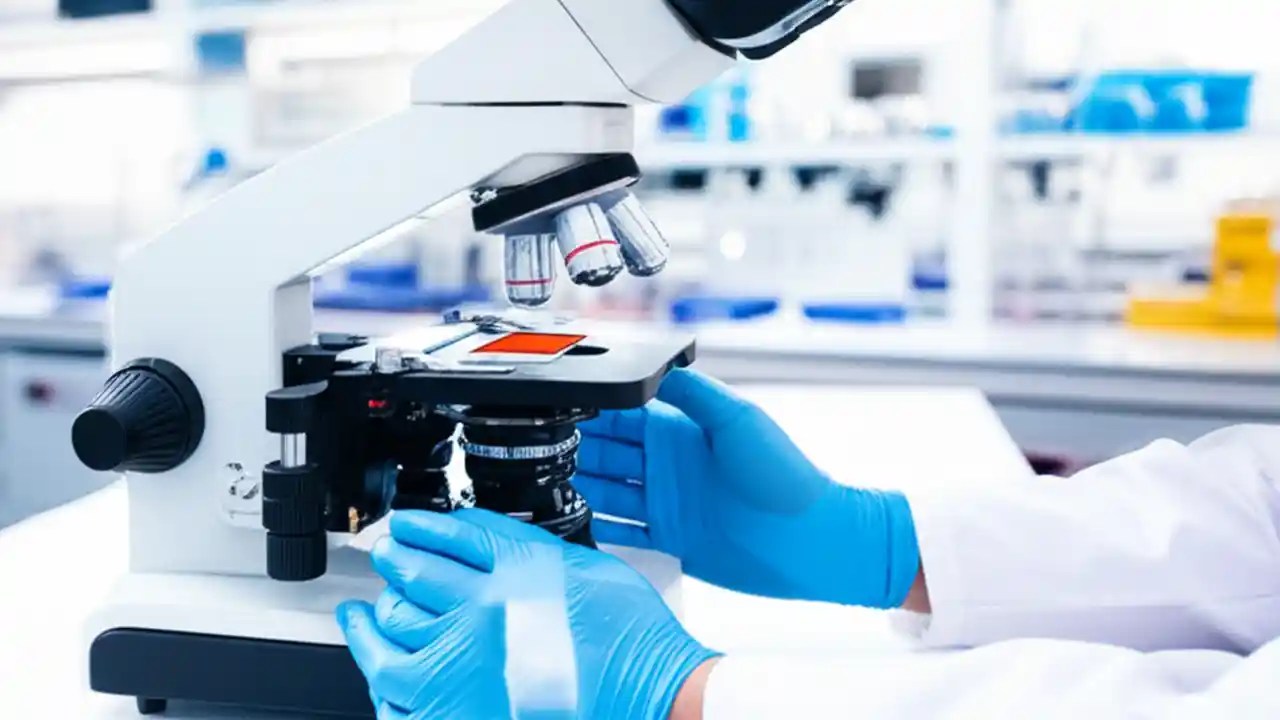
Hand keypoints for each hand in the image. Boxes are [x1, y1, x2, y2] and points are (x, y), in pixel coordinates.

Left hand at [338, 509, 718, 719]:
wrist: (652, 696)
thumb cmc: (629, 636)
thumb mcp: (579, 564)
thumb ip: (521, 546)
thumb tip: (474, 532)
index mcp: (507, 579)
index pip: (439, 542)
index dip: (414, 530)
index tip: (405, 527)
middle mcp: (477, 624)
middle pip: (409, 583)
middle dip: (392, 564)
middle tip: (386, 557)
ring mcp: (464, 677)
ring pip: (391, 641)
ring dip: (373, 621)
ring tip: (364, 614)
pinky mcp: (460, 719)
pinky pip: (401, 704)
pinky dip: (383, 687)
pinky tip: (378, 675)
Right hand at [576, 368, 919, 607]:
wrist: (809, 541)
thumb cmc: (786, 476)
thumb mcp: (738, 419)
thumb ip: (694, 391)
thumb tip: (654, 364)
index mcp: (683, 428)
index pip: (625, 411)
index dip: (595, 407)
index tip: (562, 404)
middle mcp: (669, 462)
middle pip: (608, 448)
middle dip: (577, 445)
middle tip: (543, 445)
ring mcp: (667, 500)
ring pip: (608, 488)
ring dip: (580, 484)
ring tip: (547, 482)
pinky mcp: (670, 537)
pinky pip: (622, 529)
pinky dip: (597, 524)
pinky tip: (571, 520)